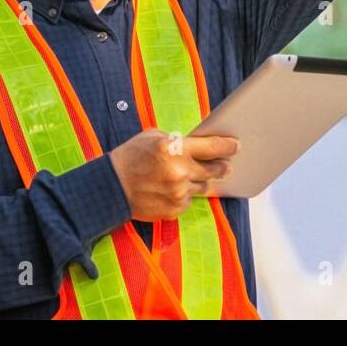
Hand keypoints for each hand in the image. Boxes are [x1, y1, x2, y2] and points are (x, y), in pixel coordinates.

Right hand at [109, 129, 236, 220]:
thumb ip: (180, 140)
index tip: (236, 146)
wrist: (109, 187)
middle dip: (222, 166)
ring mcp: (178, 192)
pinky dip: (185, 194)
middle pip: (215, 169)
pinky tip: (172, 189)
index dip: (229, 146)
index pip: (213, 147)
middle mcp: (179, 171)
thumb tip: (203, 143)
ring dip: (200, 181)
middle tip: (225, 164)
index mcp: (175, 148)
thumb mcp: (153, 137)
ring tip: (187, 176)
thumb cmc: (132, 157)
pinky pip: (190, 200)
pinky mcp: (174, 209)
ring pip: (203, 187)